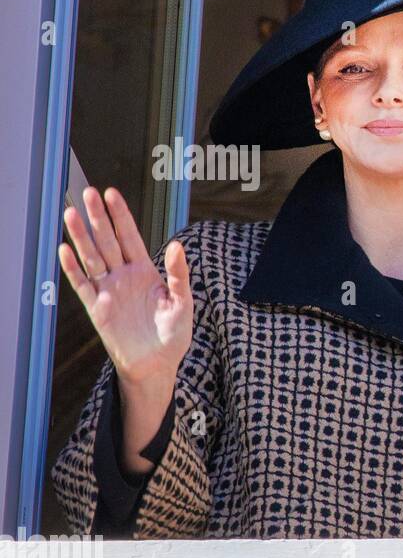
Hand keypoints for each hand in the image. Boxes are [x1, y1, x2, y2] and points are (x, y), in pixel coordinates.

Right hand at [58, 186, 192, 385]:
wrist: (156, 364)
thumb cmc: (173, 334)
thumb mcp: (183, 303)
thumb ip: (179, 275)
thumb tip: (177, 246)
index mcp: (145, 272)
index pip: (130, 237)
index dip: (121, 216)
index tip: (112, 194)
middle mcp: (124, 277)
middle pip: (108, 241)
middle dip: (98, 217)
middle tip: (87, 192)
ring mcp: (108, 290)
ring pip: (92, 257)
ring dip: (81, 236)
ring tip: (72, 213)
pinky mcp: (96, 308)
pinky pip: (82, 284)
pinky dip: (73, 268)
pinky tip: (65, 250)